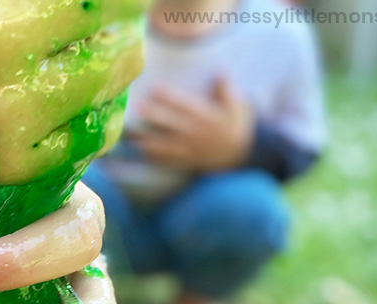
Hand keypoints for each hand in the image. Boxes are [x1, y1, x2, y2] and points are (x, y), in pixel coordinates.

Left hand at [130, 79, 253, 171]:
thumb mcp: (236, 107)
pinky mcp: (188, 161)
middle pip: (170, 123)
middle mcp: (195, 133)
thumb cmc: (238, 127)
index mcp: (205, 117)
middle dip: (153, 115)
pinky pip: (169, 160)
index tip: (155, 89)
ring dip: (147, 139)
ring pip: (165, 144)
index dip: (169, 97)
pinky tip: (142, 152)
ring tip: (131, 134)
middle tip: (136, 106)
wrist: (245, 155)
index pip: (184, 105)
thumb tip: (220, 70)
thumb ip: (225, 90)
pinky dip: (155, 157)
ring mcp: (190, 149)